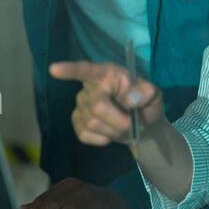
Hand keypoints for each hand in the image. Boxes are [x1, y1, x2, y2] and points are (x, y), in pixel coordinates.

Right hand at [48, 61, 164, 147]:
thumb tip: (131, 99)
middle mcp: (89, 87)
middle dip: (118, 120)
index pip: (86, 70)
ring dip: (112, 130)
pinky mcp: (77, 122)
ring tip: (122, 126)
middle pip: (97, 107)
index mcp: (107, 74)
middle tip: (131, 122)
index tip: (54, 69)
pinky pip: (85, 135)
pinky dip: (102, 139)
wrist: (142, 124)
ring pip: (92, 123)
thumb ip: (146, 93)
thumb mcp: (154, 95)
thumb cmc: (145, 103)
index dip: (70, 70)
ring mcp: (81, 105)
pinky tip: (109, 132)